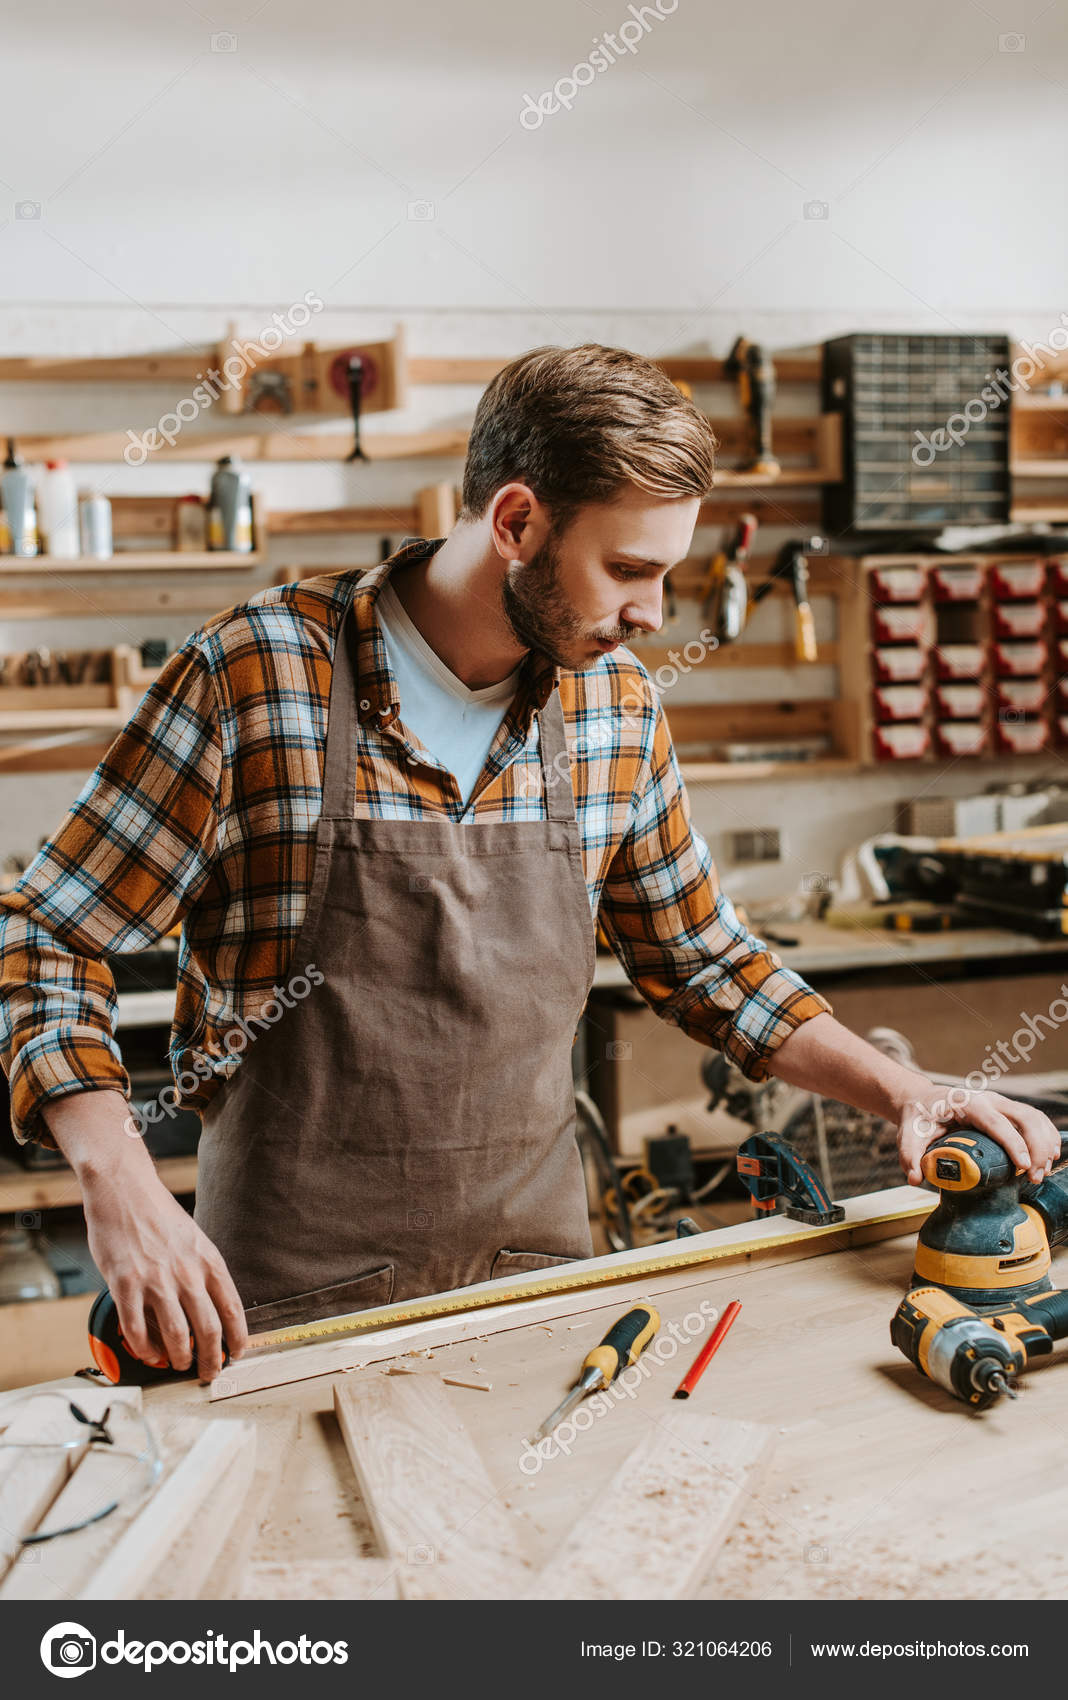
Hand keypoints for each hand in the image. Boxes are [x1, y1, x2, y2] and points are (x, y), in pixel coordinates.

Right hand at [83, 1168, 247, 1381]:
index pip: (233, 1309)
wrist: (125, 1191)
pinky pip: (137, 1330)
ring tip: (180, 1364)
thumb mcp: (195, 1240)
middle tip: (210, 1373)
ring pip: (176, 1336)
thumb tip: (210, 1308)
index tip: (237, 1353)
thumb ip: (202, 1272)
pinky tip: (149, 1354)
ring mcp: (155, 1280)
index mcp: (209, 1261)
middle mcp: (186, 1273)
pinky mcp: (125, 1285)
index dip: (238, 1338)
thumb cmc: (160, 1216)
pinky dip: (145, 1349)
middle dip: (212, 1360)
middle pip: (209, 1330)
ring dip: (181, 1358)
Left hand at [897, 1082, 1061, 1188]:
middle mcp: (989, 1100)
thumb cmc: (919, 1117)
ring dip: (1045, 1143)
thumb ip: (909, 1155)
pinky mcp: (1007, 1111)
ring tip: (1043, 1171)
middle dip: (1036, 1147)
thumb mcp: (908, 1134)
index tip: (1024, 1165)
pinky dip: (1046, 1136)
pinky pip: (1034, 1119)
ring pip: (1034, 1117)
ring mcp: (1001, 1104)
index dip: (1013, 1142)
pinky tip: (1050, 1155)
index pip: (996, 1121)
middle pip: (1024, 1117)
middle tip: (1034, 1176)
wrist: (923, 1101)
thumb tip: (915, 1178)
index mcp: (968, 1103)